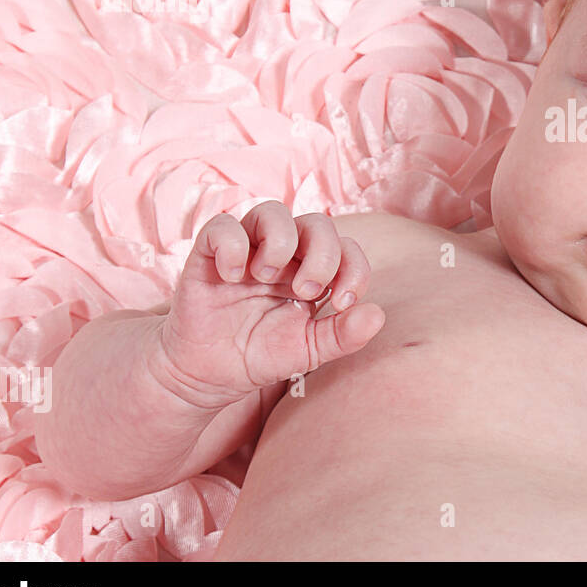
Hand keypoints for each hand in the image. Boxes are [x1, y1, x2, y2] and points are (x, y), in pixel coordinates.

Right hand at [157, 201, 385, 409]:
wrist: (209, 374)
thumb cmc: (261, 355)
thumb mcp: (309, 350)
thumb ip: (343, 335)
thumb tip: (378, 315)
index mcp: (312, 271)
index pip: (346, 248)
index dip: (354, 267)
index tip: (342, 302)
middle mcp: (283, 254)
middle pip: (316, 223)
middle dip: (322, 255)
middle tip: (306, 292)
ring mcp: (247, 250)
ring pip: (272, 212)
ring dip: (281, 242)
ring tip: (269, 277)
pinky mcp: (209, 254)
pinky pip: (222, 225)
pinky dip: (233, 245)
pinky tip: (233, 276)